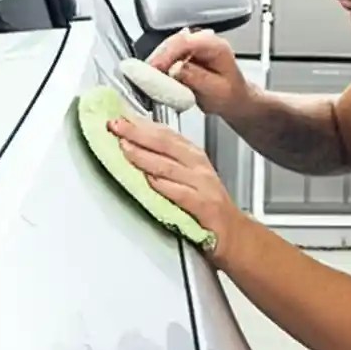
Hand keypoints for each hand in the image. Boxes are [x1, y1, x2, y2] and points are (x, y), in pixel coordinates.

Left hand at [107, 114, 249, 264]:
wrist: (234, 232)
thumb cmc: (206, 203)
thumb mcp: (185, 175)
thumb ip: (163, 159)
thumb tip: (132, 143)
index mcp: (192, 155)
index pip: (164, 133)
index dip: (141, 124)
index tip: (119, 117)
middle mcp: (198, 166)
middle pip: (165, 144)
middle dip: (138, 133)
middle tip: (116, 126)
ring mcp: (203, 185)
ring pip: (168, 166)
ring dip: (144, 156)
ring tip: (124, 148)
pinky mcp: (204, 206)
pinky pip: (181, 193)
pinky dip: (163, 186)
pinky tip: (149, 180)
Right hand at [147, 27, 252, 116]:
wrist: (234, 99)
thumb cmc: (229, 95)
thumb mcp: (215, 90)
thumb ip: (196, 78)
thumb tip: (174, 69)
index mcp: (216, 47)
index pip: (187, 42)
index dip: (168, 54)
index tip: (156, 68)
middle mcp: (204, 41)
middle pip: (174, 42)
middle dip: (159, 57)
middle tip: (148, 74)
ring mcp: (193, 45)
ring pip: (168, 46)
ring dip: (157, 61)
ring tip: (150, 76)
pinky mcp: (184, 53)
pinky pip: (167, 54)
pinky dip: (159, 64)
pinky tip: (156, 75)